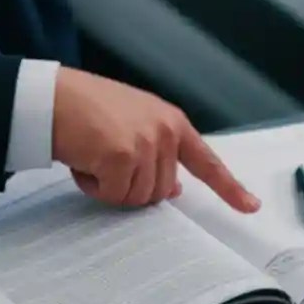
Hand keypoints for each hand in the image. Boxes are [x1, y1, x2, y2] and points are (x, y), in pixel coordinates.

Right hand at [51, 67, 260, 211]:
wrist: (52, 97)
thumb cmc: (85, 109)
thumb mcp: (133, 123)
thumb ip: (158, 152)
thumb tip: (173, 190)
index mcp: (171, 122)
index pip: (207, 161)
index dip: (230, 187)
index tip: (251, 206)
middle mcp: (164, 132)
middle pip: (161, 192)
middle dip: (130, 185)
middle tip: (106, 160)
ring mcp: (145, 144)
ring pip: (137, 198)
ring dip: (110, 187)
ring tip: (94, 156)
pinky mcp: (122, 157)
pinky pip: (113, 195)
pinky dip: (94, 186)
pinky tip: (84, 161)